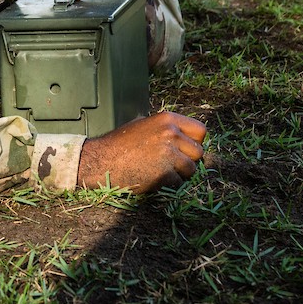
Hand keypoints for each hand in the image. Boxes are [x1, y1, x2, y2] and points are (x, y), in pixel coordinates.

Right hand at [78, 112, 207, 191]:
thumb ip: (165, 128)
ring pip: (191, 169)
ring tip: (162, 171)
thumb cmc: (119, 144)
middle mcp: (171, 134)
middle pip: (198, 152)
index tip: (186, 148)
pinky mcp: (164, 173)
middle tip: (171, 163)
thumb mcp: (142, 124)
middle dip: (188, 159)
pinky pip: (178, 182)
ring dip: (180, 174)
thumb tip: (186, 135)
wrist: (102, 161)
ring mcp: (168, 154)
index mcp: (167, 119)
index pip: (201, 130)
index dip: (195, 141)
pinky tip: (153, 178)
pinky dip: (169, 184)